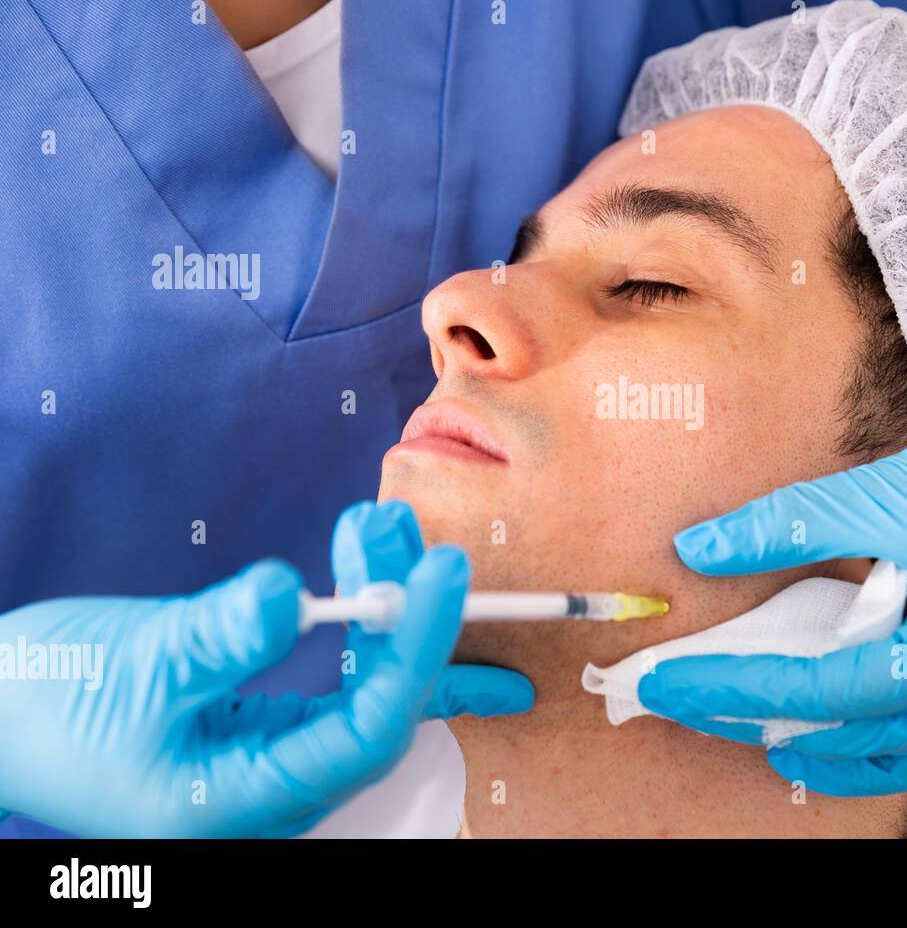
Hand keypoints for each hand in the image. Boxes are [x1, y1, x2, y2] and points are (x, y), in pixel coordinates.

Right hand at [0, 501, 530, 835]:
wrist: (1, 716)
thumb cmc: (47, 704)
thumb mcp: (133, 665)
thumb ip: (215, 638)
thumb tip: (287, 594)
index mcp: (242, 801)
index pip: (366, 731)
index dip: (416, 650)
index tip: (440, 574)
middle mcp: (275, 794)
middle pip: (378, 705)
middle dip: (403, 612)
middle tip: (401, 533)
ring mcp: (276, 764)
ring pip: (365, 689)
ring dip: (388, 608)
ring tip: (382, 528)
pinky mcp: (269, 732)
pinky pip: (346, 689)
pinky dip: (375, 637)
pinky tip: (418, 598)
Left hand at [637, 307, 906, 794]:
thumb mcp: (886, 494)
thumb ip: (788, 528)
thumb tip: (697, 549)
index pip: (819, 692)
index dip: (732, 688)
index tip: (662, 683)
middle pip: (844, 737)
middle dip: (754, 719)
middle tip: (682, 700)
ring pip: (884, 755)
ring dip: (809, 739)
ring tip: (739, 713)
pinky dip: (863, 737)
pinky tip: (821, 719)